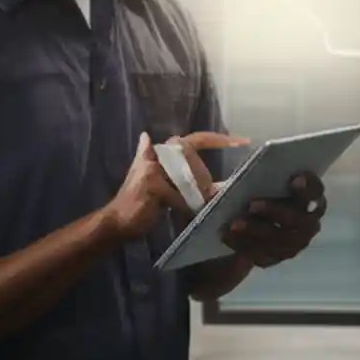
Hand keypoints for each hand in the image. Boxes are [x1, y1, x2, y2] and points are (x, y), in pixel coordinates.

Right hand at [103, 131, 244, 240]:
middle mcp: (156, 155)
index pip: (196, 139)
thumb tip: (146, 136)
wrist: (116, 222)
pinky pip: (181, 198)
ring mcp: (153, 169)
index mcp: (160, 152)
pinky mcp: (154, 186)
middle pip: (196, 161)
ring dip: (196, 194)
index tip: (244, 142)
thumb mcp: (158, 182)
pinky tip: (186, 213)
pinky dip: (185, 207)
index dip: (220, 140)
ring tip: (198, 205)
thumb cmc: (140, 203)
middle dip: (204, 180)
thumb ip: (164, 164)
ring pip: (191, 179)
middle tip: (210, 194)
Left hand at [220, 171, 326, 268]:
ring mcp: (294, 243)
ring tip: (235, 224)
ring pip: (280, 240)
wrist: (248, 221)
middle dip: (276, 212)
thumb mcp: (264, 180)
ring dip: (257, 231)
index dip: (309, 187)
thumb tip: (258, 166)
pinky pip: (262, 254)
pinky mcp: (276, 257)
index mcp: (310, 198)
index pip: (316, 192)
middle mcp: (308, 223)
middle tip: (252, 205)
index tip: (294, 179)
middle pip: (300, 220)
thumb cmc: (260, 192)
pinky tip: (227, 235)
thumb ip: (269, 175)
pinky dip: (243, 244)